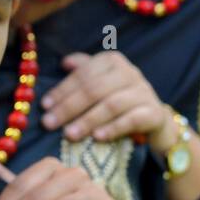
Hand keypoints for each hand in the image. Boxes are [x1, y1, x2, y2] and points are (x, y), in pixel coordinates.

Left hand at [39, 52, 172, 146]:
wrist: (154, 118)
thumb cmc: (119, 98)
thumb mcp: (101, 82)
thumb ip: (83, 71)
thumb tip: (64, 63)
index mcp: (112, 61)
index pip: (83, 74)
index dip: (62, 90)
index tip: (45, 106)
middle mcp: (130, 72)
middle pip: (94, 89)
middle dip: (69, 107)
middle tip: (49, 123)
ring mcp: (144, 92)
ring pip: (111, 105)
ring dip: (87, 120)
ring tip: (69, 134)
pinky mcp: (154, 113)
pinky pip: (132, 120)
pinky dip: (113, 128)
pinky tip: (96, 138)